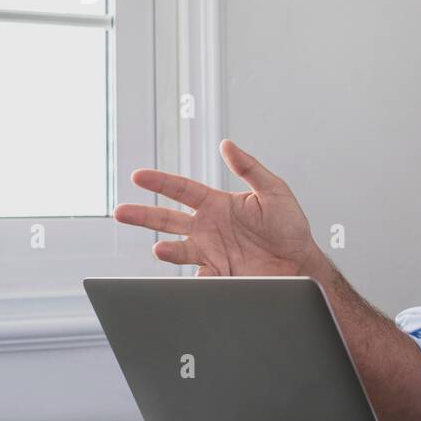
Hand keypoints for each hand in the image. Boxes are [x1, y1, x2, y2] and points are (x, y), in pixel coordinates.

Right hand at [114, 139, 323, 277]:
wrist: (300, 263)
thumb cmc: (290, 227)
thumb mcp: (274, 191)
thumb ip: (250, 168)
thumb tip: (227, 145)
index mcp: (218, 204)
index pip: (182, 190)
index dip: (160, 182)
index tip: (138, 176)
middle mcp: (209, 227)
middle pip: (167, 219)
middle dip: (143, 215)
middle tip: (120, 211)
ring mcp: (211, 252)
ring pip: (176, 249)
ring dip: (166, 249)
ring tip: (159, 249)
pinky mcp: (219, 274)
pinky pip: (199, 275)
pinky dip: (195, 275)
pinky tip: (199, 272)